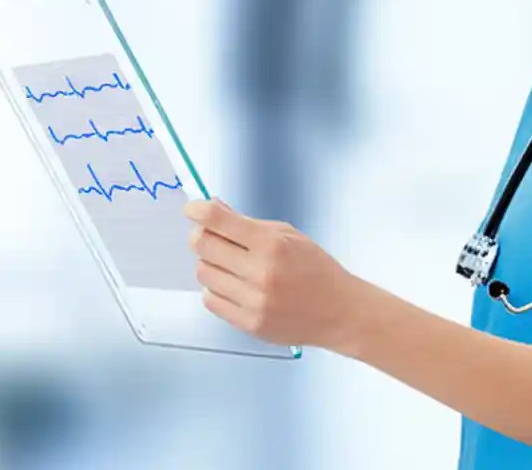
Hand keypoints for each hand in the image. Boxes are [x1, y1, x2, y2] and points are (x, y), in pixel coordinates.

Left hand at [184, 197, 364, 352]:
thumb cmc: (317, 270)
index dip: (198, 211)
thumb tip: (215, 207)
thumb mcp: (290, 236)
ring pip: (203, 273)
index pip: (219, 221)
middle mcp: (261, 273)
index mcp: (273, 245)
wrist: (340, 311)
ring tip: (230, 265)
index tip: (192, 209)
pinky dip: (216, 289)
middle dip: (201, 236)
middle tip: (209, 236)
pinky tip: (233, 285)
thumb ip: (249, 223)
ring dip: (210, 264)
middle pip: (203, 246)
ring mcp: (253, 301)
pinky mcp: (249, 324)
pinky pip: (210, 300)